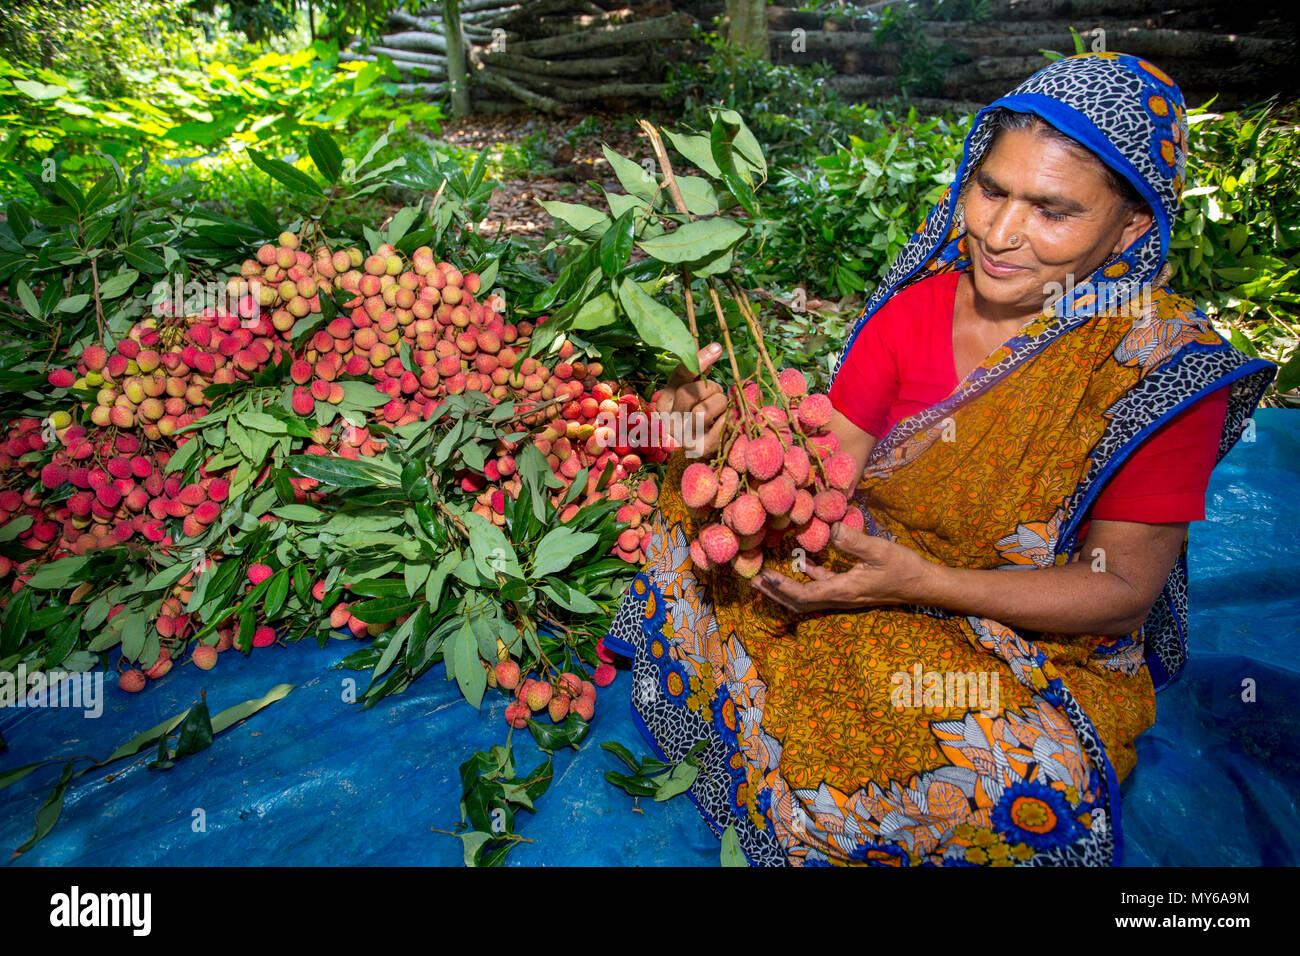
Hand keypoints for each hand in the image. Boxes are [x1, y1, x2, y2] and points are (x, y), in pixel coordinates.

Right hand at [656, 342, 728, 458]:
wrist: (699, 451)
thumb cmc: (696, 415)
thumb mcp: (690, 393)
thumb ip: (697, 373)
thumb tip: (713, 348)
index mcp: (665, 402)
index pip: (679, 375)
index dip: (699, 360)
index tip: (717, 348)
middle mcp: (669, 419)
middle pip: (690, 393)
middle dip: (711, 388)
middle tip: (716, 392)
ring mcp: (684, 436)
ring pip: (704, 410)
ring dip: (720, 403)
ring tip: (720, 406)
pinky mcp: (701, 448)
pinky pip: (721, 425)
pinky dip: (728, 418)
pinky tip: (724, 419)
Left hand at [750, 524, 936, 613]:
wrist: (924, 584)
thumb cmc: (905, 569)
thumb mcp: (880, 550)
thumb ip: (855, 541)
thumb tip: (831, 529)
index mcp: (844, 590)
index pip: (804, 594)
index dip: (782, 587)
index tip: (764, 576)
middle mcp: (840, 597)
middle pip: (799, 602)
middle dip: (775, 593)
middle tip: (754, 580)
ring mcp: (844, 594)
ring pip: (808, 596)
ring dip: (786, 587)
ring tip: (766, 576)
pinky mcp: (850, 588)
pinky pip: (821, 586)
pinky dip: (806, 577)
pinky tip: (800, 562)